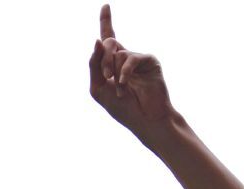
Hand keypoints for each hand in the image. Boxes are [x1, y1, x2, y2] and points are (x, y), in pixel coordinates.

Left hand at [89, 5, 173, 136]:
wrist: (145, 121)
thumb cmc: (122, 109)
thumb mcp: (98, 88)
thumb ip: (94, 65)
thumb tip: (97, 39)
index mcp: (112, 64)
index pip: (107, 38)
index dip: (106, 20)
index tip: (105, 6)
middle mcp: (126, 58)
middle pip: (108, 42)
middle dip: (102, 58)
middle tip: (106, 76)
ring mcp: (138, 59)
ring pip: (117, 52)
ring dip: (114, 72)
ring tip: (120, 90)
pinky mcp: (149, 61)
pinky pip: (130, 58)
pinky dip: (124, 72)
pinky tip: (123, 84)